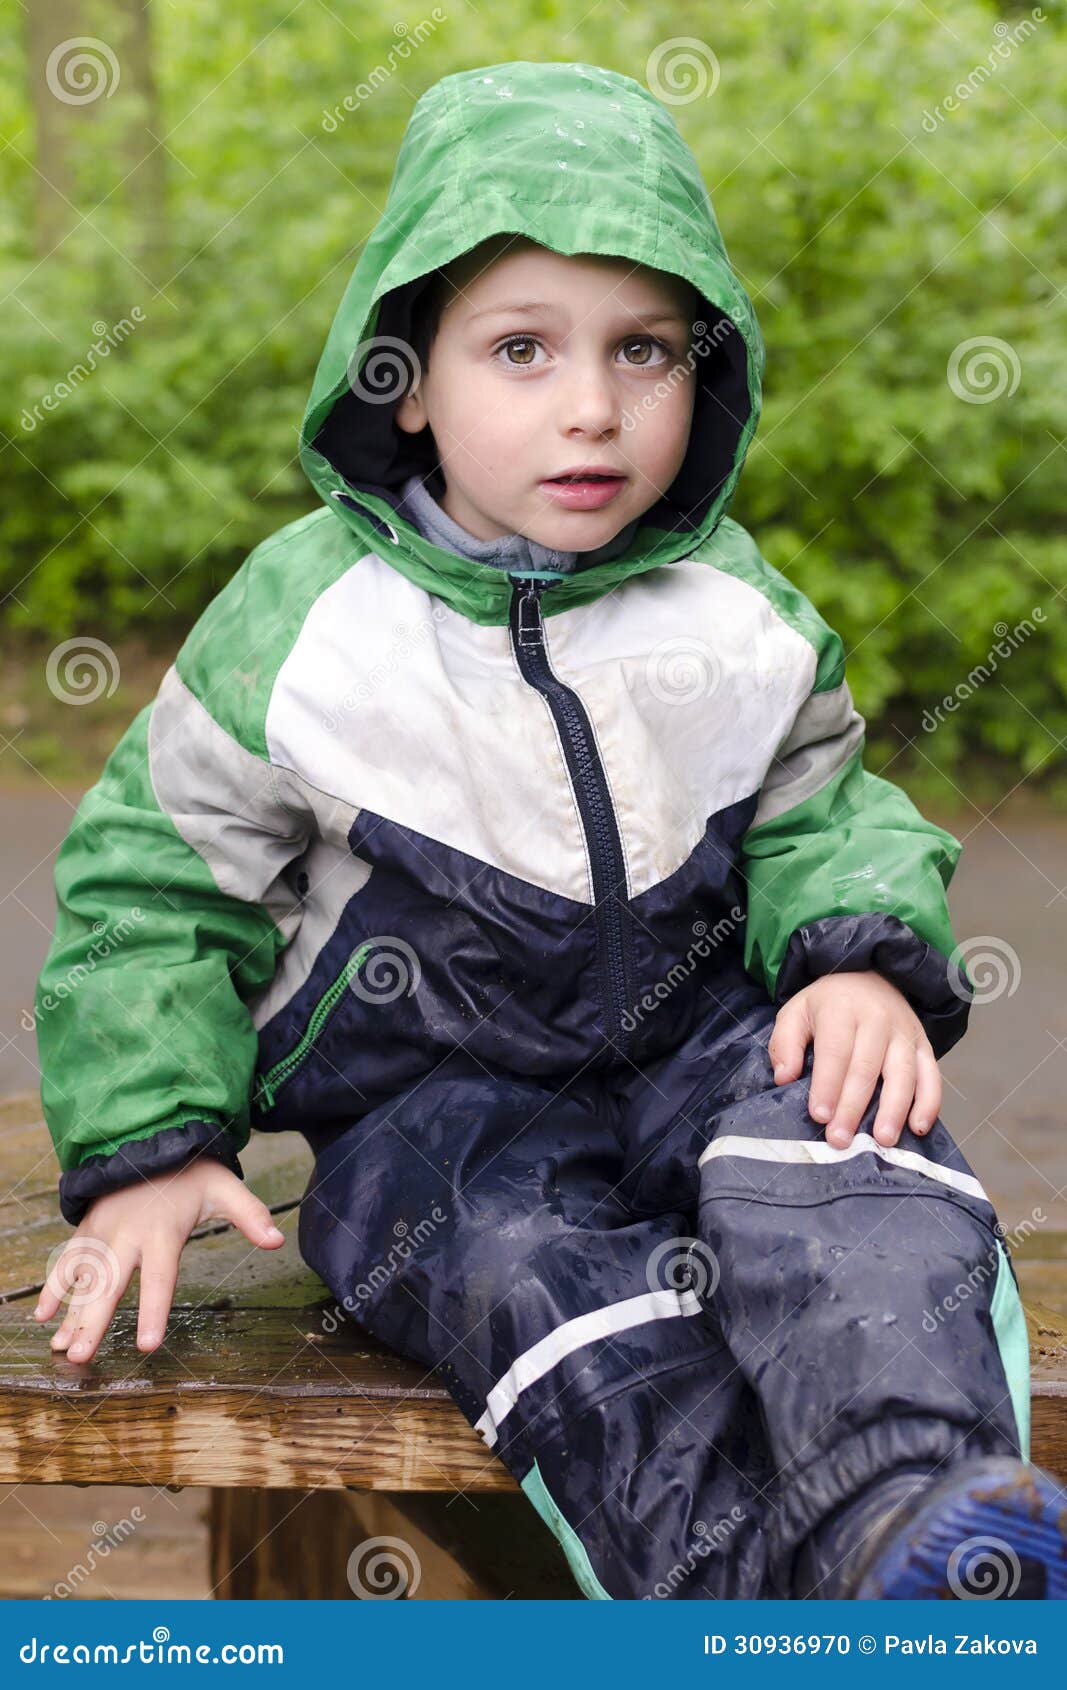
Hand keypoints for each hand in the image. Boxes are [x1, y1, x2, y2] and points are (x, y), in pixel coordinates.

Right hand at [33, 1158, 285, 1363]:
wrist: (149, 1139)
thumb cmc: (191, 1172)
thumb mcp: (225, 1187)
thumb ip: (250, 1215)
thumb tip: (278, 1240)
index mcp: (162, 1231)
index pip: (159, 1278)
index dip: (153, 1310)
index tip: (147, 1344)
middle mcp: (127, 1235)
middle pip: (109, 1285)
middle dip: (95, 1322)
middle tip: (83, 1357)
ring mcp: (103, 1233)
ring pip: (83, 1278)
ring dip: (71, 1313)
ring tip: (62, 1348)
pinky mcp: (88, 1231)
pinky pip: (67, 1261)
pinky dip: (54, 1287)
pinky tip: (44, 1316)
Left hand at [768, 969, 941, 1149]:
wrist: (868, 976)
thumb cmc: (828, 1004)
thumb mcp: (796, 1012)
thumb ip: (785, 1043)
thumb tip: (784, 1077)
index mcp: (841, 1009)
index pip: (835, 1052)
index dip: (827, 1085)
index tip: (819, 1115)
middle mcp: (877, 1020)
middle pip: (866, 1068)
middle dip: (853, 1107)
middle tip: (841, 1139)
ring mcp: (904, 1033)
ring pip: (903, 1074)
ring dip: (894, 1110)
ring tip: (883, 1139)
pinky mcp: (923, 1044)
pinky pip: (931, 1075)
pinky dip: (929, 1102)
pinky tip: (918, 1126)